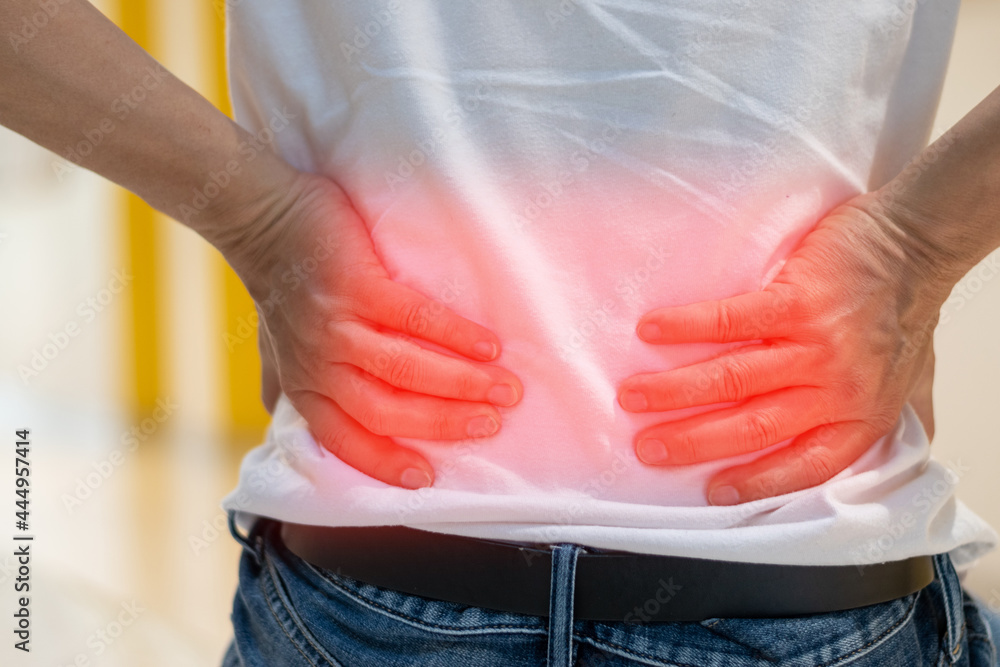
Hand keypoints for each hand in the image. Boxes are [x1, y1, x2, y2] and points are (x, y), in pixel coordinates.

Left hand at [224, 172, 522, 488]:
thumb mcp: (276, 343)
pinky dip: (457, 335)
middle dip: (444, 424)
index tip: (428, 478)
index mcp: (305, 386)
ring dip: (462, 384)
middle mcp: (319, 366)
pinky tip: (489, 345)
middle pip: (387, 412)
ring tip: (505, 388)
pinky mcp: (357, 287)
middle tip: (491, 425)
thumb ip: (285, 379)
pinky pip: (416, 319)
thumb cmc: (280, 281)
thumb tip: (279, 416)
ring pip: (405, 371)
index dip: (386, 463)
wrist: (261, 216)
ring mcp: (338, 328)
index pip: (346, 440)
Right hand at [616, 193, 949, 504]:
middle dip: (691, 442)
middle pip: (751, 427)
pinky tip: (651, 331)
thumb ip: (857, 417)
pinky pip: (730, 321)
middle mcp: (835, 389)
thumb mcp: (895, 383)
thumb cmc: (897, 314)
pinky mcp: (797, 302)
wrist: (915, 246)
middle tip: (646, 447)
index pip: (804, 464)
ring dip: (674, 390)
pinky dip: (686, 327)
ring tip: (632, 396)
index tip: (711, 491)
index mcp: (857, 416)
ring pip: (732, 379)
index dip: (755, 482)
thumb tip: (831, 451)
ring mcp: (815, 347)